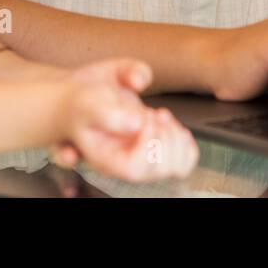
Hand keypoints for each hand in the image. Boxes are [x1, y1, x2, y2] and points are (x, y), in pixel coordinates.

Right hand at [50, 58, 198, 180]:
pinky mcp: (157, 147)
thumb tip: (134, 123)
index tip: (144, 118)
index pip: (135, 169)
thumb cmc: (81, 103)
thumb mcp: (88, 101)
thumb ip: (107, 112)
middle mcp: (127, 162)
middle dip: (164, 135)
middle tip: (152, 113)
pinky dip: (186, 140)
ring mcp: (144, 156)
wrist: (82, 99)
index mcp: (106, 159)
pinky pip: (185, 159)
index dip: (148, 144)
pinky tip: (170, 123)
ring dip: (176, 135)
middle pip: (160, 168)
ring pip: (177, 166)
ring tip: (160, 115)